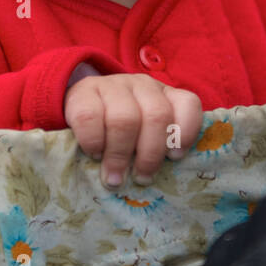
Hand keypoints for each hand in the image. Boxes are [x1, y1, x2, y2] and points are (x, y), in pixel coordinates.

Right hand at [64, 71, 202, 188]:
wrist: (77, 106)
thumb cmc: (119, 131)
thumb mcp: (144, 136)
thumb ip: (158, 149)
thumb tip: (163, 180)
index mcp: (165, 95)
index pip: (188, 103)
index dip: (186, 132)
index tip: (175, 158)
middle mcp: (142, 86)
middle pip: (156, 116)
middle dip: (150, 153)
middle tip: (141, 178)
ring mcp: (113, 85)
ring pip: (125, 118)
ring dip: (120, 154)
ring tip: (115, 178)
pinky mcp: (83, 91)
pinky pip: (90, 117)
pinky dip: (94, 141)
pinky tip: (94, 153)